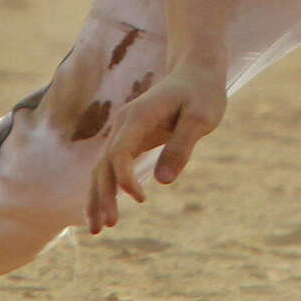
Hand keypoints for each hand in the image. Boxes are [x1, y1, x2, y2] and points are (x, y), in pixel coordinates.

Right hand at [86, 59, 227, 232]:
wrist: (196, 71)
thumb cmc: (202, 93)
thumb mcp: (201, 117)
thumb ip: (182, 146)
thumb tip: (163, 181)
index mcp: (138, 117)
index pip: (120, 153)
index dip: (124, 178)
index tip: (139, 199)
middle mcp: (124, 124)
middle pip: (104, 164)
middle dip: (103, 196)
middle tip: (108, 226)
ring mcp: (124, 131)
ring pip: (102, 169)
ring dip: (98, 197)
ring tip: (98, 229)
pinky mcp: (130, 139)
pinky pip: (112, 167)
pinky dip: (106, 189)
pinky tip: (104, 212)